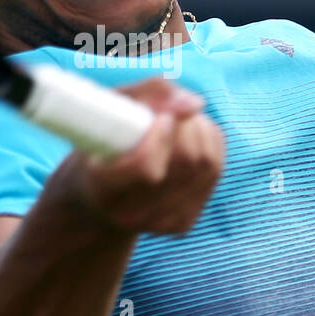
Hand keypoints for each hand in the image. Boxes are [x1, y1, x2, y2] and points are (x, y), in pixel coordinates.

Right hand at [63, 77, 224, 236]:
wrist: (99, 194)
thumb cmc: (103, 139)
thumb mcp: (112, 106)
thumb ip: (150, 93)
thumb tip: (195, 105)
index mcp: (101, 188)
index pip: (146, 168)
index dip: (161, 136)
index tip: (161, 117)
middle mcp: (130, 214)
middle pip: (185, 162)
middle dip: (186, 127)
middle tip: (170, 113)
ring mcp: (159, 222)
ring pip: (207, 165)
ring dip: (201, 132)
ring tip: (179, 123)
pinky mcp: (183, 222)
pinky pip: (215, 171)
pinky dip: (210, 145)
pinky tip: (189, 140)